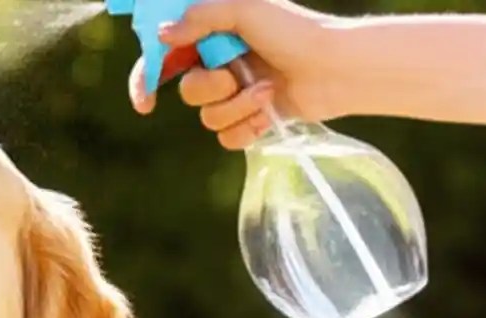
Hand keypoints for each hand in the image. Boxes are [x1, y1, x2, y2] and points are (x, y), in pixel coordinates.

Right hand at [128, 0, 343, 148]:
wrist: (338, 68)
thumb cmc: (296, 32)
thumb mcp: (246, 9)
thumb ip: (200, 17)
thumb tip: (162, 35)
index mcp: (211, 34)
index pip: (164, 56)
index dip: (147, 78)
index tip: (146, 100)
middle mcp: (219, 64)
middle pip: (185, 90)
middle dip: (208, 88)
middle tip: (232, 77)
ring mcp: (234, 94)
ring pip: (207, 117)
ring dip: (236, 107)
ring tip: (267, 91)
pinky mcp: (250, 119)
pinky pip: (227, 137)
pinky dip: (247, 127)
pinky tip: (269, 112)